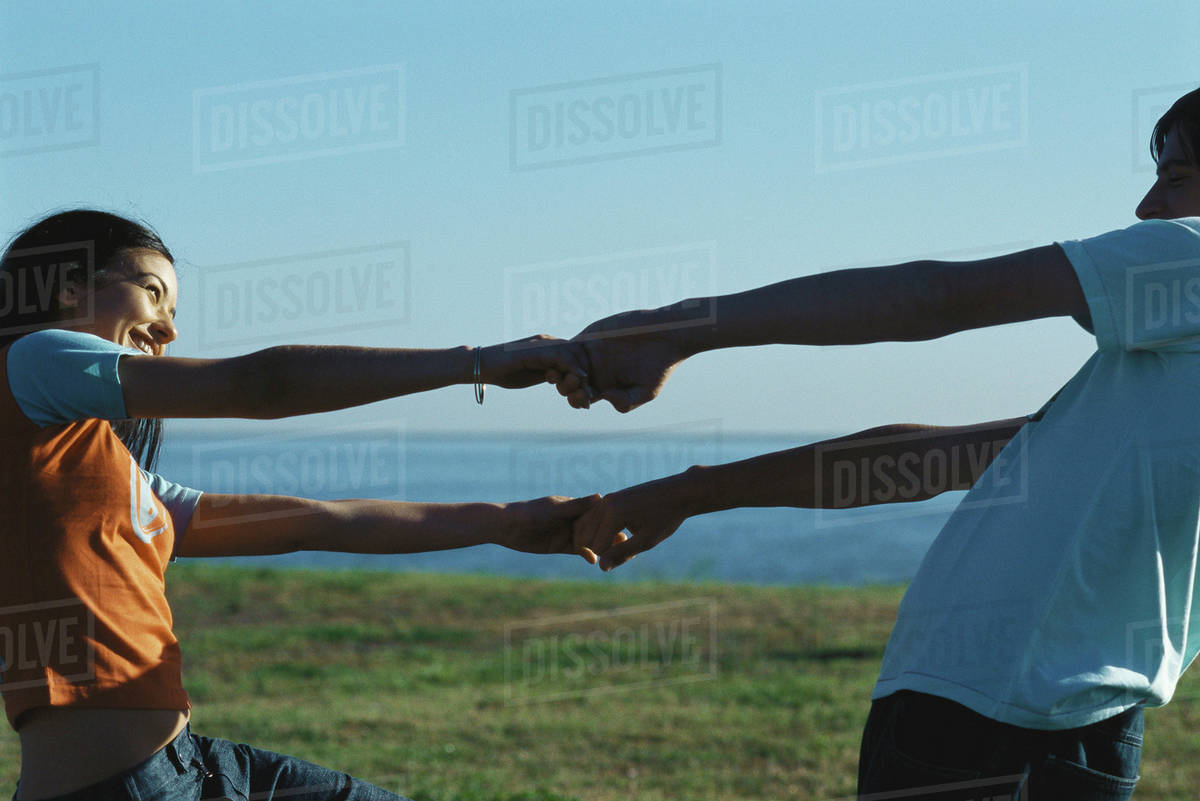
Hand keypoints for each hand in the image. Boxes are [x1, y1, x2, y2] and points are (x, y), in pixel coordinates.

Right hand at [480, 335, 588, 389]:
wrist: (483, 367)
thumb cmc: (506, 372)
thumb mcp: (535, 375)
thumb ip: (551, 374)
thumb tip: (569, 384)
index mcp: (548, 345)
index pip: (575, 354)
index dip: (583, 372)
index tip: (587, 393)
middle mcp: (548, 340)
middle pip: (578, 353)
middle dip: (586, 375)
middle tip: (588, 397)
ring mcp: (541, 343)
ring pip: (573, 354)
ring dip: (581, 375)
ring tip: (585, 393)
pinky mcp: (535, 349)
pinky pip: (561, 356)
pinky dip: (573, 368)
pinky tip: (580, 379)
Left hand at [497, 494, 626, 562]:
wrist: (507, 527)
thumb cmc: (530, 512)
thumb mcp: (555, 510)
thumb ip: (578, 506)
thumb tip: (601, 496)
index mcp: (573, 505)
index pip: (597, 511)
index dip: (612, 516)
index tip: (627, 520)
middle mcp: (573, 519)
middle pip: (597, 526)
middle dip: (611, 533)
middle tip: (628, 539)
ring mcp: (567, 533)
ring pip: (590, 540)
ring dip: (602, 546)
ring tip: (617, 553)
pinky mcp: (560, 546)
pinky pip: (578, 551)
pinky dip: (587, 555)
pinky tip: (595, 561)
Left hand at [549, 310, 689, 412]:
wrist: (667, 336)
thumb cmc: (660, 366)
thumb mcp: (646, 391)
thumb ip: (625, 401)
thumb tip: (603, 396)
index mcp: (605, 386)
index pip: (581, 398)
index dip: (577, 400)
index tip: (584, 397)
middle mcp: (595, 371)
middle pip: (568, 384)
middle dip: (566, 387)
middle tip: (575, 384)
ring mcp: (590, 354)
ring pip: (563, 366)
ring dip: (560, 370)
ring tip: (563, 372)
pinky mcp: (590, 337)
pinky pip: (567, 347)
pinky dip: (562, 354)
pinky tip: (563, 358)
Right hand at [571, 480, 689, 570]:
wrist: (680, 492)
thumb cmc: (666, 518)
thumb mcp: (646, 541)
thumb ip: (621, 554)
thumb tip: (601, 568)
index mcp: (613, 514)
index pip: (597, 548)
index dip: (613, 557)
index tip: (634, 554)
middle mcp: (606, 503)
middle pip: (587, 537)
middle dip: (604, 548)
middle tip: (629, 549)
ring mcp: (607, 499)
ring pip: (589, 527)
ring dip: (602, 539)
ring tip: (626, 540)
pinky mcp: (611, 497)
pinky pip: (597, 519)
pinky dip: (604, 530)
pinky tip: (624, 532)